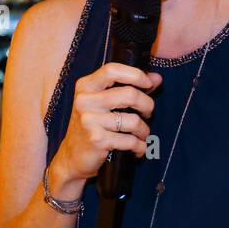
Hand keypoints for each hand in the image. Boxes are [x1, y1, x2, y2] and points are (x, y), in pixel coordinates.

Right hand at [49, 62, 161, 192]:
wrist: (72, 157)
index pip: (112, 70)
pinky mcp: (97, 140)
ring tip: (141, 135)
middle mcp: (85, 101)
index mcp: (86, 86)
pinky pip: (130, 141)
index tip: (149, 84)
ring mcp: (89, 120)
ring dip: (144, 131)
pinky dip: (140, 147)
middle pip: (130, 94)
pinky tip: (137, 149)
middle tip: (147, 114)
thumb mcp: (104, 103)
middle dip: (147, 105)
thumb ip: (129, 87)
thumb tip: (156, 78)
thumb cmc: (92, 126)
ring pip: (133, 121)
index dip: (136, 75)